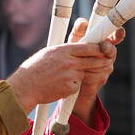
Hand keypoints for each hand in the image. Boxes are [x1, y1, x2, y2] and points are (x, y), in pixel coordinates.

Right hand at [7, 28, 122, 113]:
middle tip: (108, 61)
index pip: (88, 47)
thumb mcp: (48, 53)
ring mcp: (71, 75)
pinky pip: (77, 85)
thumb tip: (76, 49)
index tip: (105, 47)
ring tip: (68, 76)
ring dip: (84, 75)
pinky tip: (60, 86)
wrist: (26, 87)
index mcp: (64, 50)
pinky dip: (73, 86)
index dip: (99, 47)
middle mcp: (69, 61)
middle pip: (94, 60)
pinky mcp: (70, 87)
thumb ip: (64, 51)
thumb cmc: (34, 69)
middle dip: (102, 61)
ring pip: (86, 73)